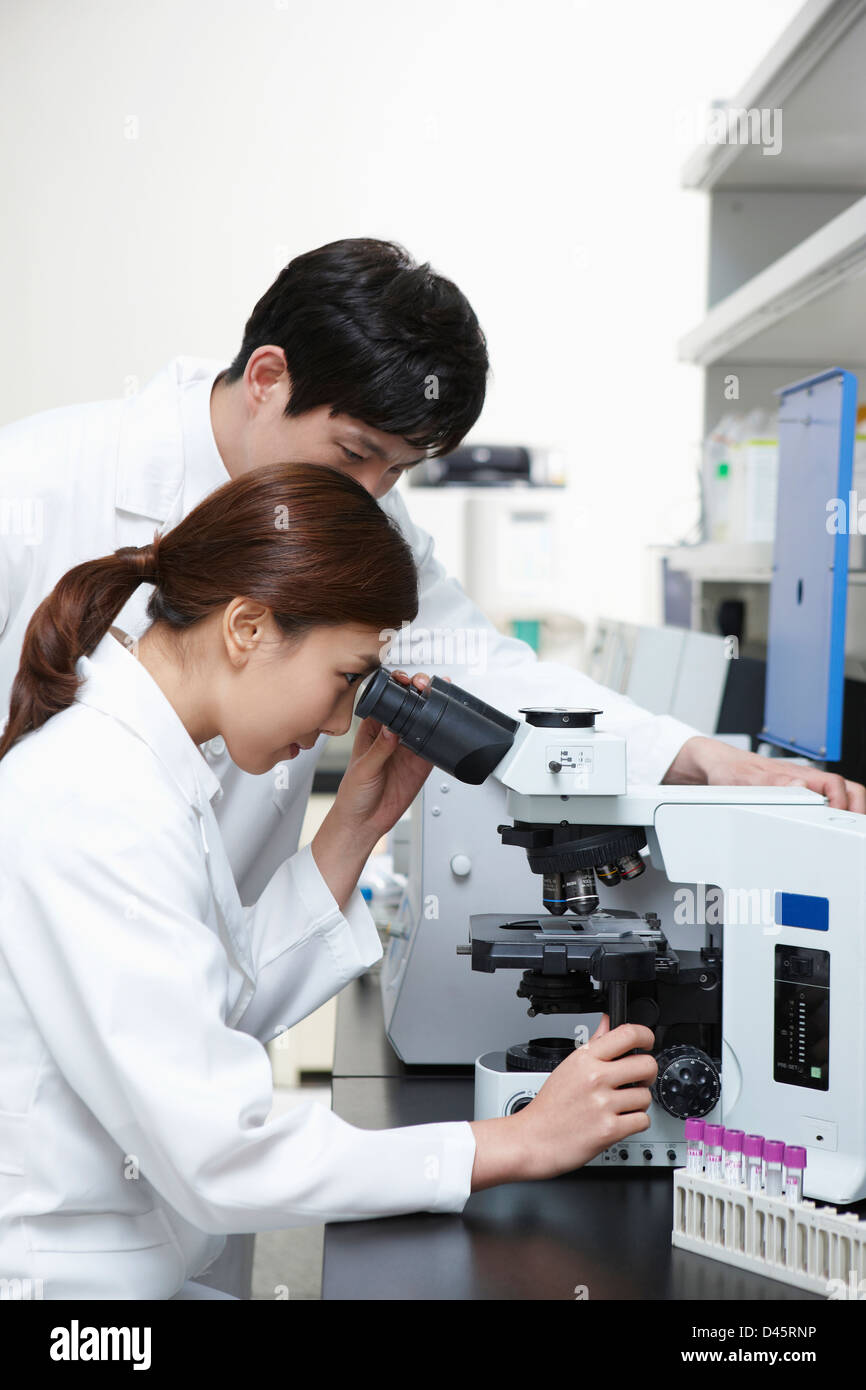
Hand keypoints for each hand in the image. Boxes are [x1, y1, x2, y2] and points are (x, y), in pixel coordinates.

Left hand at [310, 671, 433, 910]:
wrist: (364, 823)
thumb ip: (380, 749)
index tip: (404, 680)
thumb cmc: (353, 794)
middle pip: (409, 707)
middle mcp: (391, 736)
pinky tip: (444, 725)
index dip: (396, 688)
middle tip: (424, 686)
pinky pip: (434, 745)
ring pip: (423, 722)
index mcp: (372, 730)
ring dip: (431, 708)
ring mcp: (407, 749)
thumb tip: (392, 729)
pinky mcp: (421, 764)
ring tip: (439, 696)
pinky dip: (441, 735)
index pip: (387, 702)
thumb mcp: (363, 768)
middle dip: (418, 692)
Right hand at [469, 1017, 657, 1188]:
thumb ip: (594, 1045)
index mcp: (585, 1059)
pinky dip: (635, 1123)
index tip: (647, 1042)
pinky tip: (619, 1120)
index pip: (627, 1034)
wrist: (534, 1139)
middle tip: (637, 1080)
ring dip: (638, 1103)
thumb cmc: (550, 1106)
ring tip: (619, 1105)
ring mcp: (603, 1104)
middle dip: (647, 1074)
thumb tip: (607, 1022)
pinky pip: (642, 1120)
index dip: (645, 1036)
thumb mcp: (568, 1066)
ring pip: (646, 1096)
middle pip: (647, 1065)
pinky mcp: (610, 1129)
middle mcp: (595, 1078)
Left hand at [663, 735, 865, 812]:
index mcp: (797, 775)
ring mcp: (800, 788)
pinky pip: (820, 803)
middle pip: (845, 790)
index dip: (844, 803)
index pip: (837, 785)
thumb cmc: (730, 770)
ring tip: (844, 831)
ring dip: (844, 810)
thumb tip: (802, 788)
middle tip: (854, 827)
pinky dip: (829, 814)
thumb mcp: (746, 780)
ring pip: (835, 797)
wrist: (715, 766)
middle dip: (856, 808)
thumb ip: (773, 784)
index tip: (840, 820)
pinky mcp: (793, 796)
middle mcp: (803, 780)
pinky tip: (826, 828)